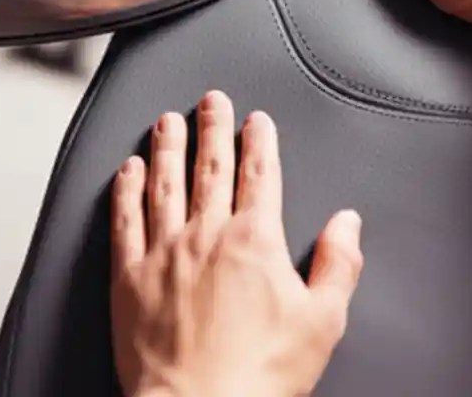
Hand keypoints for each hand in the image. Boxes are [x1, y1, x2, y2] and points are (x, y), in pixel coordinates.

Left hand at [110, 91, 364, 396]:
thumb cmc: (259, 376)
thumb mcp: (322, 321)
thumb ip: (338, 264)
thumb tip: (347, 223)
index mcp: (256, 241)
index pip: (260, 174)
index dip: (259, 140)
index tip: (255, 119)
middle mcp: (207, 236)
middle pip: (210, 166)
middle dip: (212, 127)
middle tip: (210, 101)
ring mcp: (164, 253)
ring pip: (164, 184)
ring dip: (167, 147)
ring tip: (167, 122)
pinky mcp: (129, 279)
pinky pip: (124, 221)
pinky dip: (125, 191)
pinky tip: (127, 172)